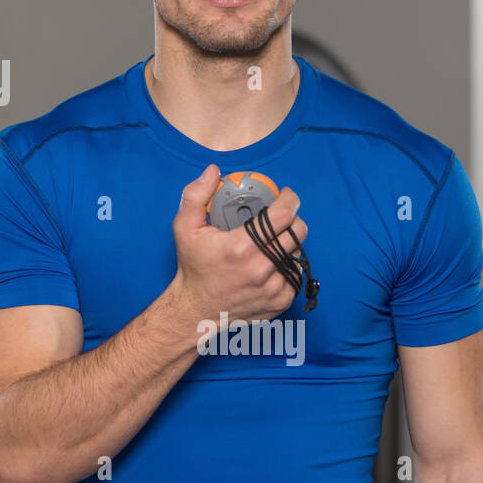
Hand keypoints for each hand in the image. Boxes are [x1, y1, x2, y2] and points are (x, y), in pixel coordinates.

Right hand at [170, 163, 308, 327]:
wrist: (195, 311)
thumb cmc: (193, 268)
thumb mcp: (184, 228)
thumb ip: (195, 195)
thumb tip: (213, 171)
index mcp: (242, 247)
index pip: (283, 215)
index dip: (289, 199)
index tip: (286, 195)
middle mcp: (261, 269)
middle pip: (298, 233)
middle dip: (293, 219)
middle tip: (281, 217)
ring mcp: (274, 288)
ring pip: (298, 254)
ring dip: (288, 244)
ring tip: (272, 241)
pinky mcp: (280, 302)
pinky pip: (295, 274)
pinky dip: (287, 265)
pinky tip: (271, 263)